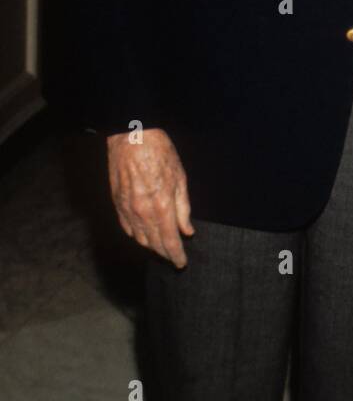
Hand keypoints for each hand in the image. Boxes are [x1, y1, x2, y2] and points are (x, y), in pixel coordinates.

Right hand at [107, 128, 194, 266]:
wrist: (131, 137)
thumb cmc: (159, 152)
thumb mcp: (180, 178)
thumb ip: (183, 208)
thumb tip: (187, 230)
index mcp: (162, 206)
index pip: (170, 240)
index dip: (176, 255)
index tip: (181, 263)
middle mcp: (142, 212)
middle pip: (154, 243)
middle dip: (165, 253)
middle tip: (173, 258)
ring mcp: (127, 209)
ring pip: (139, 238)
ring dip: (151, 246)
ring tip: (161, 248)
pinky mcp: (116, 203)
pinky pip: (126, 227)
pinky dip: (136, 235)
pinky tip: (142, 236)